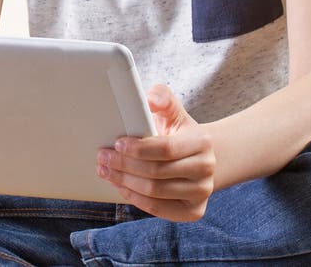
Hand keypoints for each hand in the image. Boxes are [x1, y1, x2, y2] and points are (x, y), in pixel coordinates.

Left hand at [96, 83, 215, 220]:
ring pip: (155, 193)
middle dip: (125, 165)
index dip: (139, 148)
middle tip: (103, 158)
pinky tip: (121, 187)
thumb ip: (163, 98)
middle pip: (157, 173)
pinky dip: (135, 199)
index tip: (117, 143)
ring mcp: (201, 193)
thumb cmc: (179, 132)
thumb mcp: (173, 111)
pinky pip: (159, 209)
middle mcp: (206, 169)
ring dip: (125, 183)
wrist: (199, 157)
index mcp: (202, 141)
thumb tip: (151, 98)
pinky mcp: (193, 212)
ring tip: (106, 171)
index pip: (166, 148)